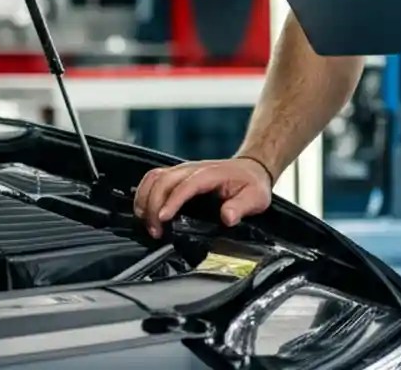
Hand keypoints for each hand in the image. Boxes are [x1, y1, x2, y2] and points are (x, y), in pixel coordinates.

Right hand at [132, 157, 273, 238]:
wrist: (251, 169)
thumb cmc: (251, 184)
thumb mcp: (255, 198)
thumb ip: (241, 207)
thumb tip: (227, 217)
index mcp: (210, 174)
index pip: (186, 185)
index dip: (171, 201)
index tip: (162, 219)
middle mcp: (192, 169)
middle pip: (163, 180)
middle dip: (152, 205)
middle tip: (155, 231)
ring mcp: (182, 171)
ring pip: (154, 178)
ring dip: (145, 199)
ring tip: (146, 223)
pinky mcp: (177, 176)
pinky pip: (153, 179)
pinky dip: (144, 194)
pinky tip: (145, 212)